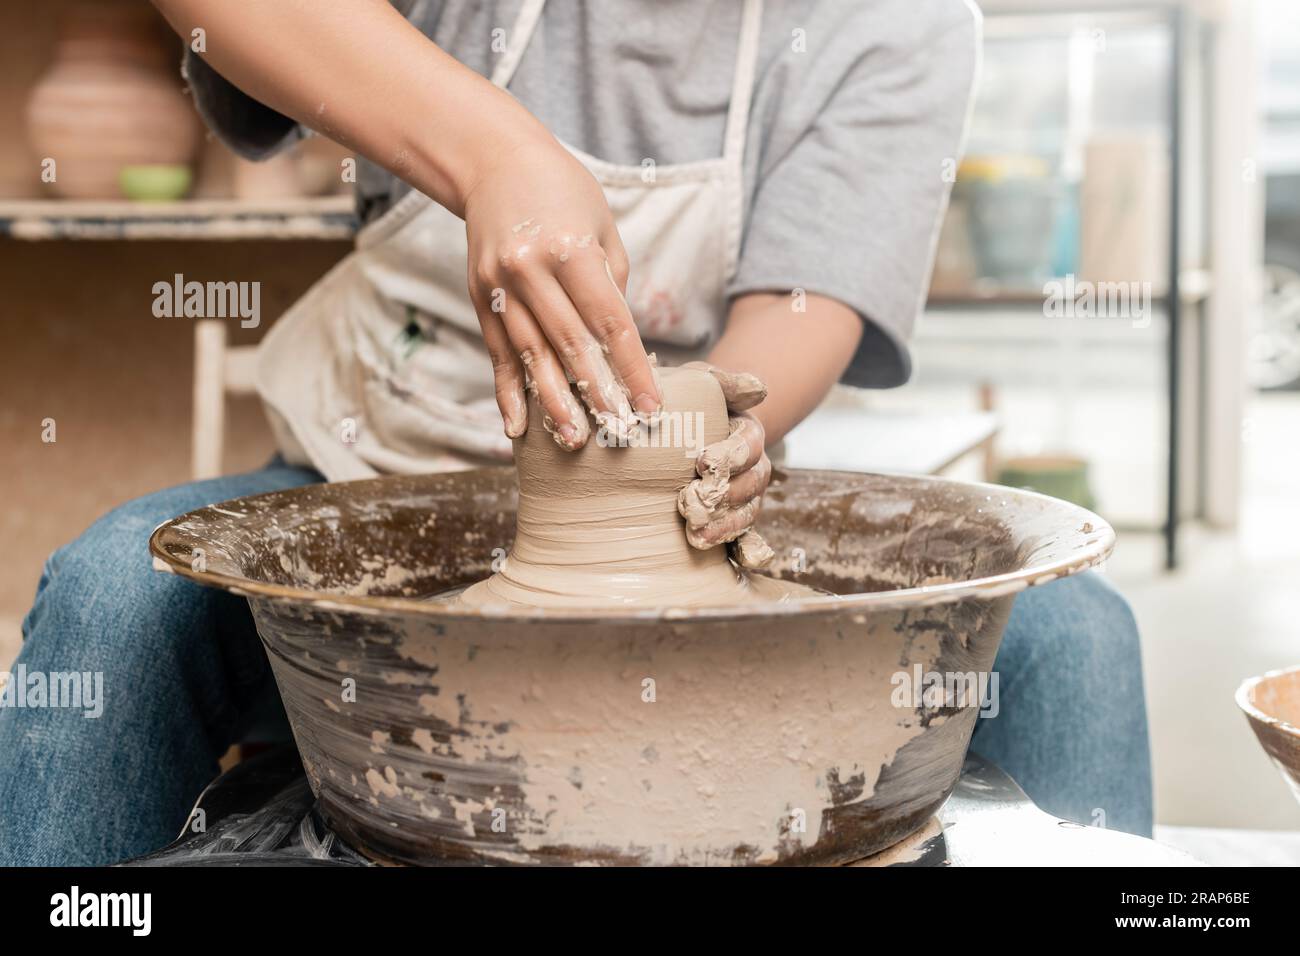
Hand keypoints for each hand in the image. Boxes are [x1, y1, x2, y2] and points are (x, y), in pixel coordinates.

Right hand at [463, 136, 661, 448]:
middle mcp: (530, 269)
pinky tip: (517, 427)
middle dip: (595, 393)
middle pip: (569, 344)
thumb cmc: (565, 195)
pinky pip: (498, 352)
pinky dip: (507, 392)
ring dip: (553, 402)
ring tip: (573, 440)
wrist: (495, 163)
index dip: (630, 368)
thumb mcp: (602, 229)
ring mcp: (499, 284)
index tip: (649, 405)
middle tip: (616, 433)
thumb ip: (612, 287)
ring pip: (531, 355)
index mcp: (571, 250)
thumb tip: (620, 347)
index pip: (609, 321)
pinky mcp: (479, 295)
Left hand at [676, 363, 774, 568]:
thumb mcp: (701, 384)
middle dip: (725, 495)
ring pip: (748, 513)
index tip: (701, 462)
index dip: (730, 454)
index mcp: (747, 434)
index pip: (750, 445)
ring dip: (726, 525)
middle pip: (752, 484)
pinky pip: (746, 539)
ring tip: (696, 534)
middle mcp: (752, 467)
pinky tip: (737, 559)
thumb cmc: (688, 403)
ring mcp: (744, 497)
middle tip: (692, 502)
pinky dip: (746, 550)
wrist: (674, 430)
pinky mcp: (730, 520)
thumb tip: (759, 390)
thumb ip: (725, 383)